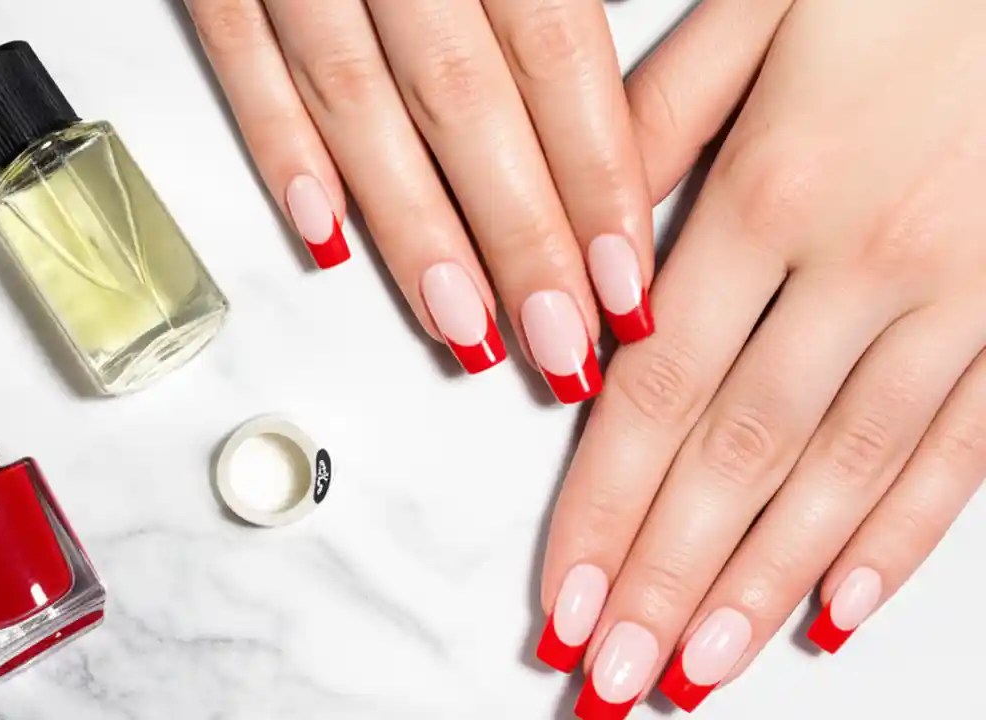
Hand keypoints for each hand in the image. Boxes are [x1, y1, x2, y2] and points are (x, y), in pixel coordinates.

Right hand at [186, 0, 654, 398]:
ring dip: (412, 230)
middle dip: (517, 241)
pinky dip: (279, 148)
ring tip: (465, 330)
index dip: (594, 179)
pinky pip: (240, 59)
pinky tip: (323, 235)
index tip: (625, 286)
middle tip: (561, 348)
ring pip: (353, 106)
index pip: (554, 56)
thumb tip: (619, 53)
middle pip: (464, 108)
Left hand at [535, 0, 985, 714]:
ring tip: (700, 673)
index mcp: (771, 191)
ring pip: (844, 471)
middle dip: (665, 582)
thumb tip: (584, 251)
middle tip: (612, 683)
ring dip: (762, 586)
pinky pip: (969, 443)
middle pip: (738, 454)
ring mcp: (963, 294)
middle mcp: (863, 260)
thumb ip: (656, 127)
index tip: (563, 602)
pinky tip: (839, 607)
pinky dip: (903, 535)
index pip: (656, 388)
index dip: (602, 508)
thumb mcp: (757, 10)